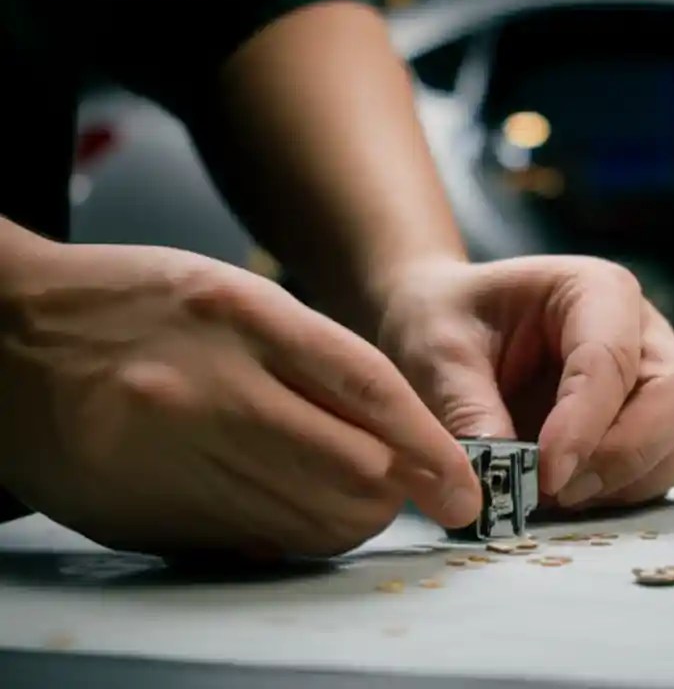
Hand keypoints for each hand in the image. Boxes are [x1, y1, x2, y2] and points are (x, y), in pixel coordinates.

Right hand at [0, 243, 481, 558]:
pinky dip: (292, 538)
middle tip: (413, 491)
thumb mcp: (231, 294)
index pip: (366, 388)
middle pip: (350, 467)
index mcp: (238, 316)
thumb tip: (396, 443)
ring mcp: (169, 455)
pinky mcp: (141, 512)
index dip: (428, 445)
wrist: (5, 337)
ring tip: (357, 501)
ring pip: (307, 519)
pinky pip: (250, 543)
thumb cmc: (132, 305)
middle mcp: (207, 388)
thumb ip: (313, 360)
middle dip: (398, 493)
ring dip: (353, 522)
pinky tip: (293, 513)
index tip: (463, 484)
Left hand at [373, 256, 673, 508]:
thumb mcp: (436, 353)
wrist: (450, 330)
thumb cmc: (448, 323)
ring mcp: (658, 377)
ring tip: (560, 491)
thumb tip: (496, 483)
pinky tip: (573, 490)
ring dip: (636, 477)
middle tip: (558, 488)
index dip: (586, 425)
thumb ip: (465, 410)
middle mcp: (644, 331)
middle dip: (628, 453)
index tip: (544, 474)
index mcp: (595, 290)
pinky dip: (634, 489)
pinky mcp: (656, 423)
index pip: (612, 361)